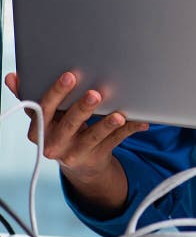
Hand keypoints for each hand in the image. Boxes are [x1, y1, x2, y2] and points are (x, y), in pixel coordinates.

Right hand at [4, 71, 147, 213]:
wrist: (78, 162)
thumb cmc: (61, 128)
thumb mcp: (45, 116)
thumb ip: (30, 95)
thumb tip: (12, 76)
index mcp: (39, 129)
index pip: (44, 109)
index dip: (57, 92)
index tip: (70, 75)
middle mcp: (54, 144)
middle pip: (69, 124)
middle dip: (82, 108)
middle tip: (96, 93)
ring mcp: (75, 153)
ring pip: (93, 137)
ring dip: (106, 125)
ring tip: (119, 114)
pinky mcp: (96, 158)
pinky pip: (114, 142)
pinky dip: (129, 130)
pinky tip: (141, 122)